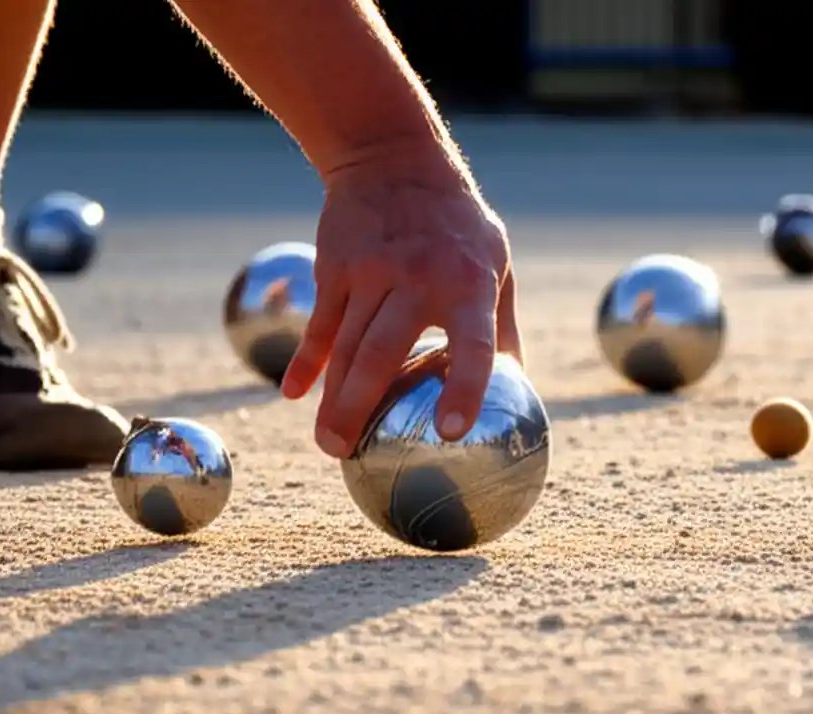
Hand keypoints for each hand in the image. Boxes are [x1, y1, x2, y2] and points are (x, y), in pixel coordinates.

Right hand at [279, 140, 522, 458]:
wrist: (394, 159)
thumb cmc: (458, 225)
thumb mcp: (496, 263)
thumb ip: (502, 326)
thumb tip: (517, 388)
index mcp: (469, 282)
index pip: (472, 343)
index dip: (464, 387)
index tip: (451, 431)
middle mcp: (418, 278)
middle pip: (379, 353)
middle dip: (359, 408)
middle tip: (349, 455)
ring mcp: (371, 271)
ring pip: (344, 345)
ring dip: (332, 398)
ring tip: (329, 444)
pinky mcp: (336, 266)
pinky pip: (320, 323)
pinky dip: (307, 361)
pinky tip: (295, 394)